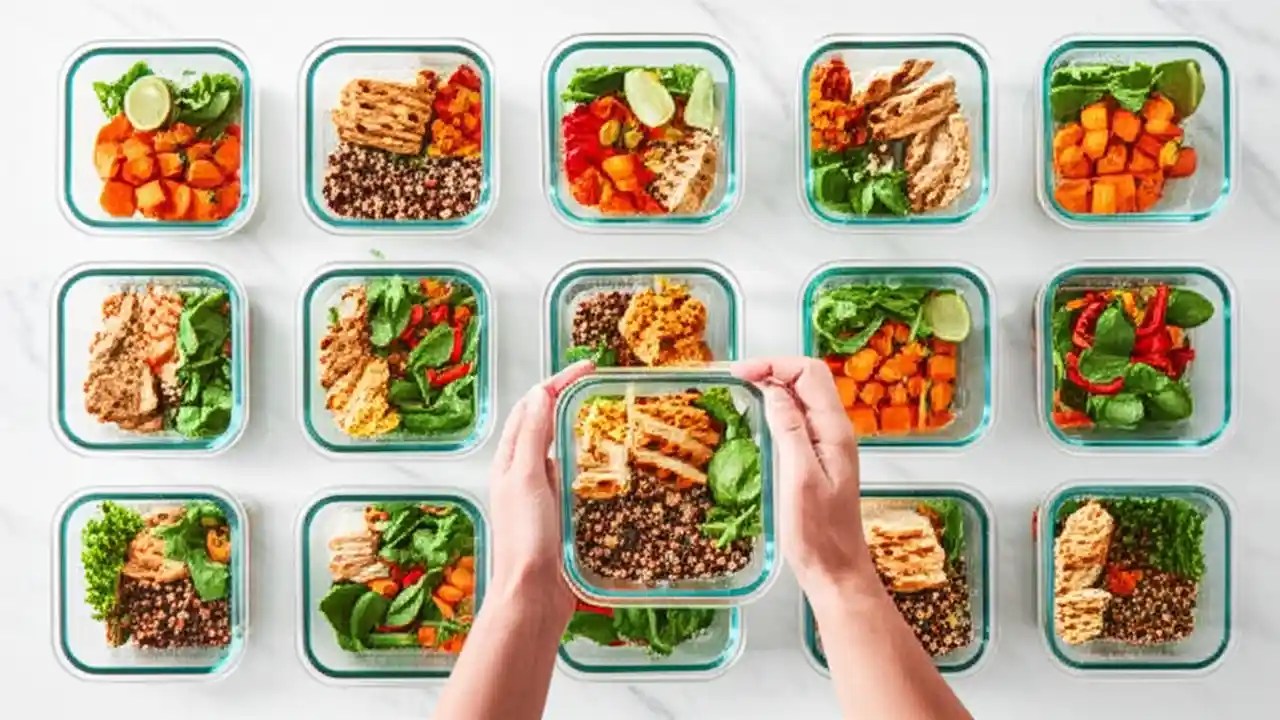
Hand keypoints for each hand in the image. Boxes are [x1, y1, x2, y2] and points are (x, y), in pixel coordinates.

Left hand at [487, 361, 593, 623]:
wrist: (532, 596)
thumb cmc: (526, 539)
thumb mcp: (526, 479)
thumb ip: (533, 437)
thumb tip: (540, 394)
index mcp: (510, 461)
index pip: (533, 407)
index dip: (558, 382)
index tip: (589, 366)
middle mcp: (523, 474)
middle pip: (546, 424)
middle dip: (569, 399)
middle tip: (601, 385)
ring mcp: (542, 494)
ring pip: (561, 449)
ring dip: (581, 428)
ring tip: (609, 416)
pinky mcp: (560, 514)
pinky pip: (575, 477)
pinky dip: (590, 461)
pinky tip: (609, 464)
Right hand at [731, 358, 876, 599]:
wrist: (836, 570)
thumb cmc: (818, 534)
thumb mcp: (799, 478)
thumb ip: (790, 430)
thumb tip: (774, 391)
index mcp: (835, 432)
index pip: (809, 373)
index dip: (775, 365)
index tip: (740, 373)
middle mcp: (836, 432)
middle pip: (809, 379)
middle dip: (775, 368)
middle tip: (739, 377)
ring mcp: (829, 445)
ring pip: (805, 397)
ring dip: (776, 385)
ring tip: (745, 389)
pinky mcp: (820, 459)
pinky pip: (801, 420)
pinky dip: (779, 408)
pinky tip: (760, 418)